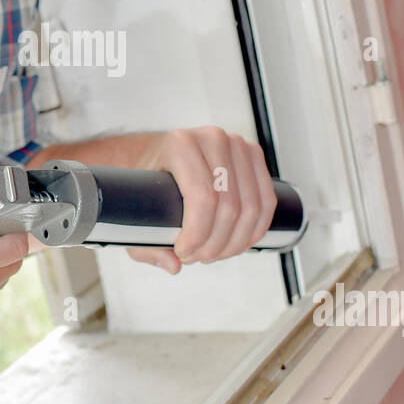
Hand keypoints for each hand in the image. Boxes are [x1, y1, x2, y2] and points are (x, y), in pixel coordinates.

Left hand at [124, 127, 277, 274]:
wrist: (156, 153)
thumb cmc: (147, 179)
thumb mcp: (136, 209)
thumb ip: (147, 243)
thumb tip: (173, 265)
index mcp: (180, 144)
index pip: (202, 197)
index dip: (198, 234)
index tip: (184, 252)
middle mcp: (211, 138)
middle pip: (229, 205)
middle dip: (216, 242)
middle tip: (197, 256)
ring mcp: (236, 144)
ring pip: (251, 206)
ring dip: (236, 241)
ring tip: (214, 252)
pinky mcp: (253, 155)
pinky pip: (267, 200)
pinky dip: (255, 229)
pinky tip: (238, 242)